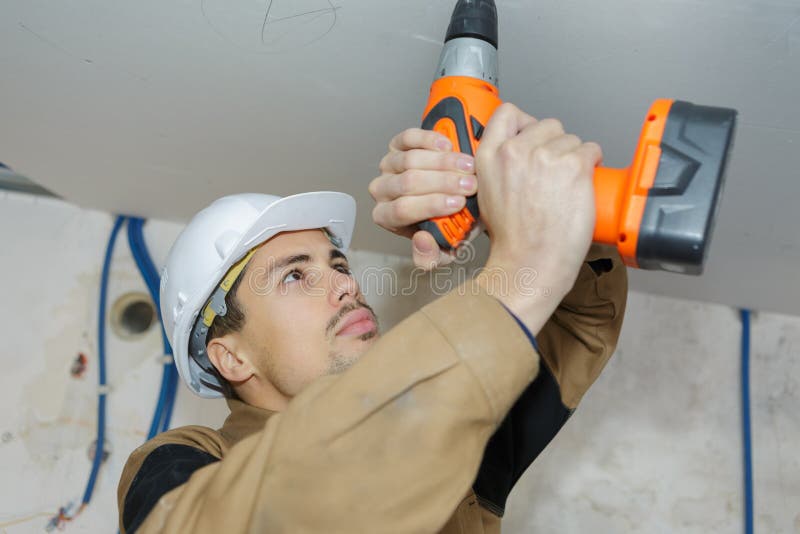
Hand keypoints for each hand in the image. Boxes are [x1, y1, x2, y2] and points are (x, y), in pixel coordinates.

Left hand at [369, 128, 477, 269]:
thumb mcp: (445, 246)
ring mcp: (388, 165)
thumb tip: (421, 241)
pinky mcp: (396, 145)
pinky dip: (429, 139)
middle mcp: (382, 190)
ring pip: (410, 160)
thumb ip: (433, 256)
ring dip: (443, 162)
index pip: (402, 210)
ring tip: (468, 166)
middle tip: (470, 184)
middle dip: (443, 183)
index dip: (431, 205)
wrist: (452, 195)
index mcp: (387, 217)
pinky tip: (448, 146)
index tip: (460, 203)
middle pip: (408, 183)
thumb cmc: (447, 222)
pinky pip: (408, 138)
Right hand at [475, 104, 601, 322]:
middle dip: (555, 143)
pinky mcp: (574, 166)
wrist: (530, 261)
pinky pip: (592, 149)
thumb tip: (520, 149)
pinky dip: (592, 164)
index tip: (534, 135)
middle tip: (554, 172)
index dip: (525, 122)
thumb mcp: (487, 193)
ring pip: (571, 138)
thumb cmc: (512, 237)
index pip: (507, 113)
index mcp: (490, 156)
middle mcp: (516, 151)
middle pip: (547, 124)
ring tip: (566, 186)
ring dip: (574, 157)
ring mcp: (546, 156)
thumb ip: (498, 165)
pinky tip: (582, 184)